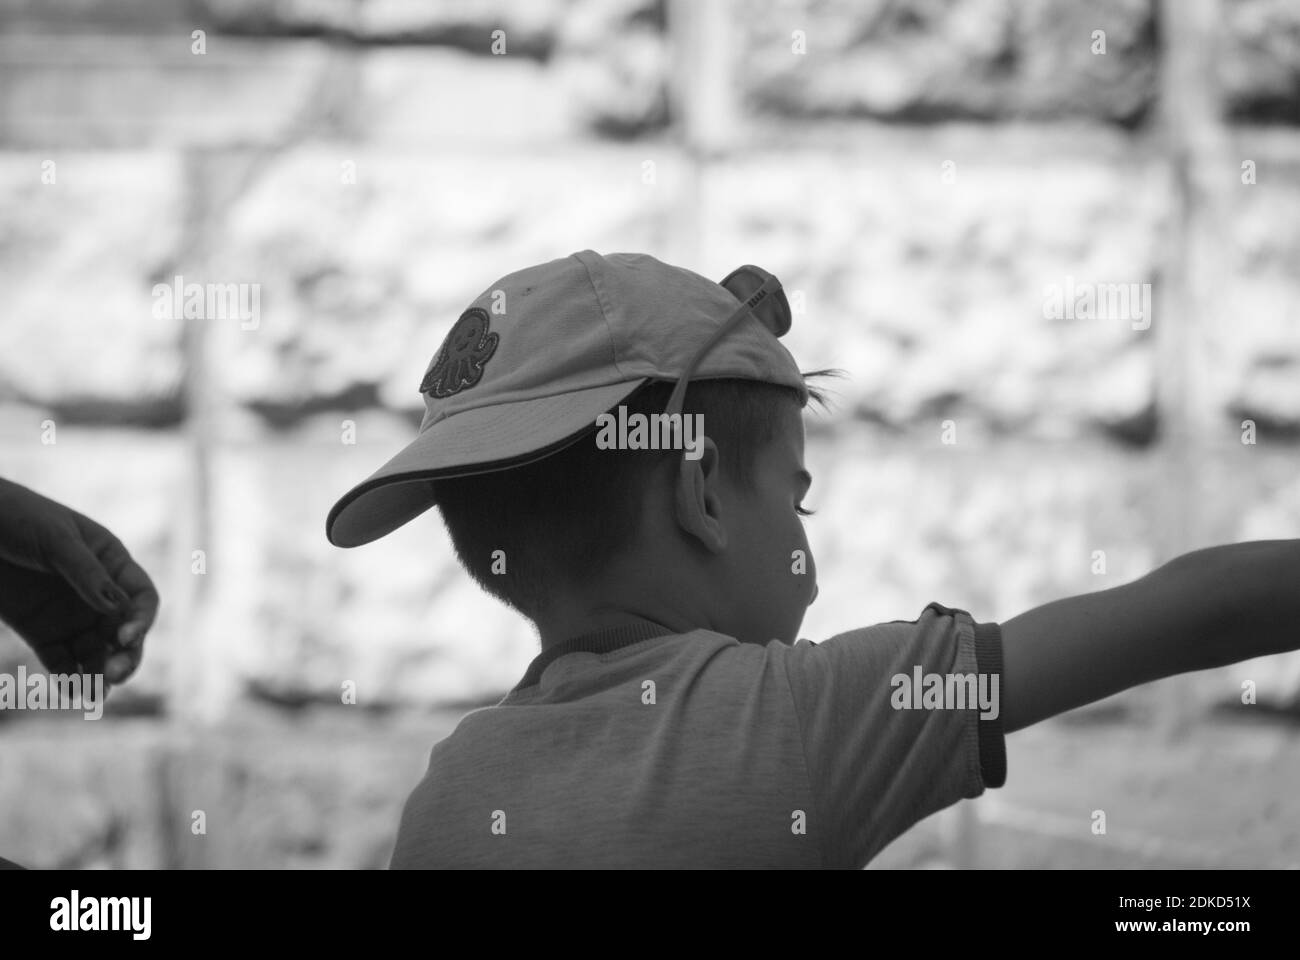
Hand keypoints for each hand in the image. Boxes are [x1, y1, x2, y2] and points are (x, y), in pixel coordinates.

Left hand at [0, 478, 157, 690]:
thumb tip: (120, 609)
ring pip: (96, 652)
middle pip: (124, 633)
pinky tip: (71, 692)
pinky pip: (61, 661)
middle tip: (113, 675)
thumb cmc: (17, 516)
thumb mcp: (55, 539)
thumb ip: (87, 573)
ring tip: (93, 695)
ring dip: (98, 674)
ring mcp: (70, 615)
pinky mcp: (41, 633)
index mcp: (112, 562)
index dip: (140, 620)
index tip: (124, 638)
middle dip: (125, 656)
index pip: (141, 597)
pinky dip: (68, 679)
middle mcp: (97, 593)